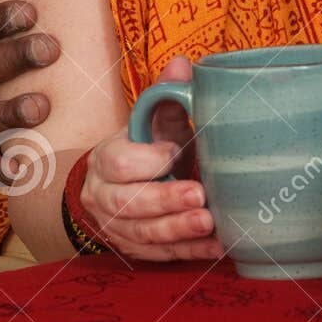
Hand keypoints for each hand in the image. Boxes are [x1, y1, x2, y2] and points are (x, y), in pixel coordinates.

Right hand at [79, 57, 221, 261]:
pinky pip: (162, 256)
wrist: (115, 189)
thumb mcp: (151, 122)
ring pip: (144, 234)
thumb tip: (183, 64)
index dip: (147, 160)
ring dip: (177, 230)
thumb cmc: (144, 148)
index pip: (118, 162)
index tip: (176, 151)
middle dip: (165, 201)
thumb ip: (166, 97)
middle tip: (199, 196)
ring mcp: (118, 228)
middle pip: (128, 204)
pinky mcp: (137, 250)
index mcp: (106, 159)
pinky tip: (216, 245)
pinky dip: (190, 252)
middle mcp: (105, 197)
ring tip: (208, 223)